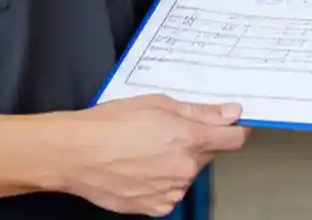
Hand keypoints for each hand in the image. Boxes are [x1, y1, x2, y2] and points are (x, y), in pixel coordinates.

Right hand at [64, 94, 249, 216]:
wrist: (75, 154)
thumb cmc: (108, 125)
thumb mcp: (157, 103)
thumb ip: (200, 111)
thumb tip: (230, 113)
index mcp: (189, 138)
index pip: (234, 138)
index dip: (235, 129)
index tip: (231, 125)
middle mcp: (185, 168)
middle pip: (207, 155)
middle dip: (195, 143)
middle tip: (165, 132)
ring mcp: (171, 191)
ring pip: (186, 174)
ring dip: (176, 164)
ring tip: (144, 151)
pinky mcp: (156, 207)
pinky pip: (170, 193)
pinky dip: (161, 183)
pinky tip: (139, 169)